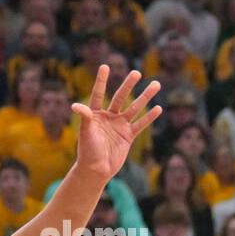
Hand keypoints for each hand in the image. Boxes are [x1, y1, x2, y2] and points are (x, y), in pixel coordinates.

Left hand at [72, 67, 160, 182]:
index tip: (105, 66)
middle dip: (128, 85)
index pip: (99, 94)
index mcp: (95, 114)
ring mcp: (119, 126)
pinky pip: (141, 124)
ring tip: (156, 85)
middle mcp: (108, 117)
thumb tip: (75, 105)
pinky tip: (158, 108)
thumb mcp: (85, 132)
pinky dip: (149, 117)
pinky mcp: (128, 136)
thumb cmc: (87, 150)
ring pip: (134, 108)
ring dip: (145, 97)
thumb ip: (84, 117)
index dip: (102, 81)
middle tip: (136, 73)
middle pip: (120, 97)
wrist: (96, 169)